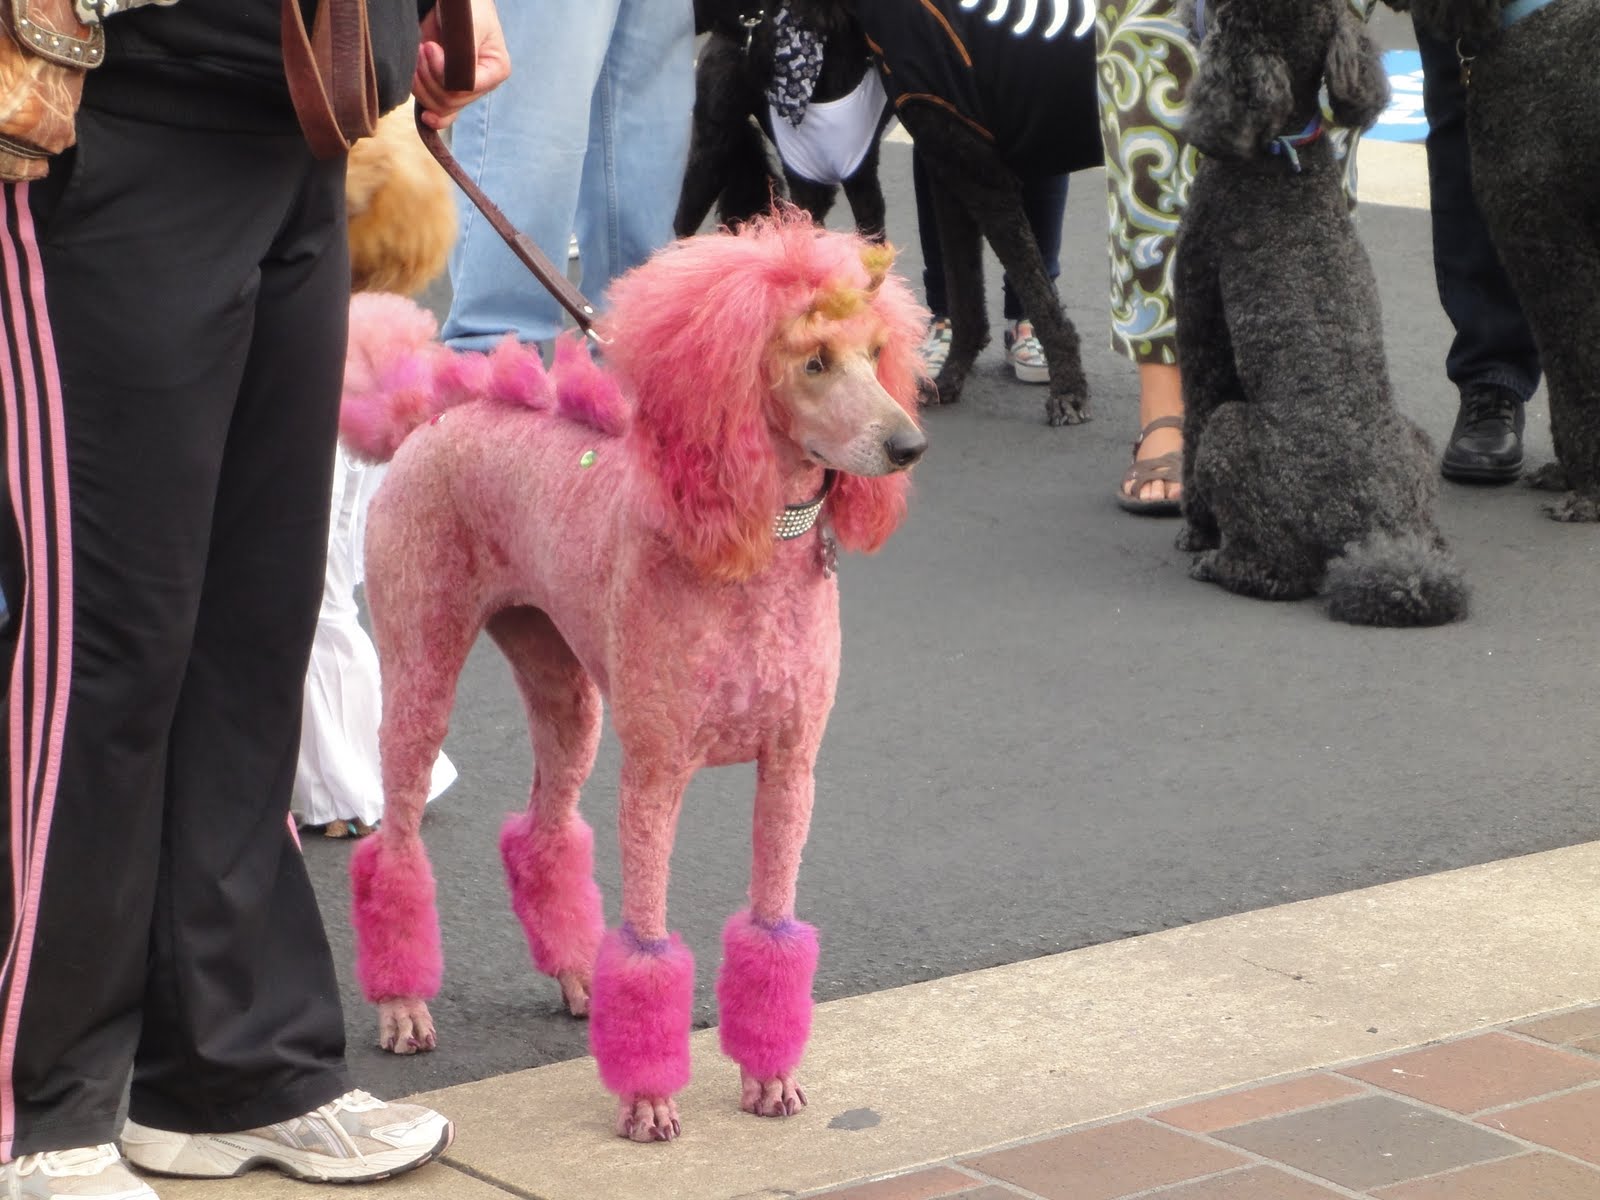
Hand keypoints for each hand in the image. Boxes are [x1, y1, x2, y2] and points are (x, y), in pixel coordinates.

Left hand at [413, 0, 510, 129]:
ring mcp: (462, 89)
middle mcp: (481, 85)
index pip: (467, 87)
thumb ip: (464, 57)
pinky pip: (438, 111)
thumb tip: (453, 84)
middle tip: (423, 47)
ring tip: (418, 55)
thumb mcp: (469, 26)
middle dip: (429, 77)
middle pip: (451, 101)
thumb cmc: (468, 7)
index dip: (443, 74)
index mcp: (495, 70)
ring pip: (440, 107)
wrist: (453, 3)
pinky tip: (422, 105)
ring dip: (421, 84)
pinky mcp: (445, 88)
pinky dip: (427, 106)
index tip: (430, 46)